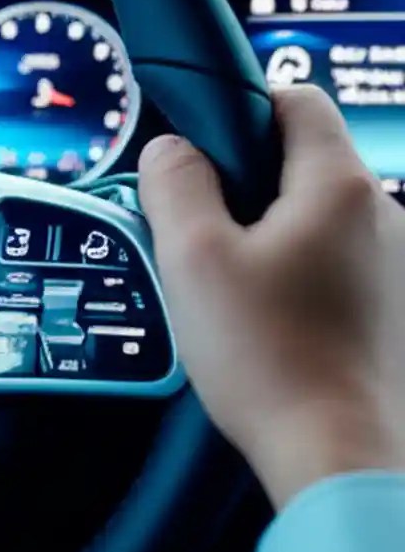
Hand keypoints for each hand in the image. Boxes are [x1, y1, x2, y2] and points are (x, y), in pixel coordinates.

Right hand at [139, 85, 404, 507]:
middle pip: (304, 162)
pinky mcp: (394, 308)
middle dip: (247, 187)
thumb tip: (170, 148)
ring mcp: (397, 265)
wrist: (338, 453)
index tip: (203, 153)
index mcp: (338, 187)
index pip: (297, 98)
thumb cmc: (270, 359)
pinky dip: (298, 278)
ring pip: (317, 219)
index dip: (241, 111)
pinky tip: (268, 323)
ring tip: (233, 294)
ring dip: (272, 237)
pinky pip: (335, 265)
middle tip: (201, 239)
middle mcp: (384, 215)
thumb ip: (174, 185)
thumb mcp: (192, 259)